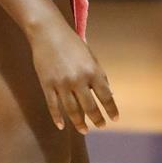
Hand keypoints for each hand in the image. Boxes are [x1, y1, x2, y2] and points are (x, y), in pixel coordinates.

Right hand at [29, 18, 118, 132]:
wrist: (47, 32)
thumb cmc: (71, 43)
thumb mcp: (90, 56)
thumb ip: (98, 74)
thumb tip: (107, 94)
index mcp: (92, 71)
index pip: (105, 96)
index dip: (111, 109)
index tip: (114, 119)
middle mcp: (78, 79)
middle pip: (90, 107)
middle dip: (97, 119)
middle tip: (101, 126)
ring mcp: (61, 83)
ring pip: (72, 110)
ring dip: (79, 123)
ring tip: (84, 130)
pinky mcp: (47, 84)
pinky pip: (53, 105)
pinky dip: (57, 117)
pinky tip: (61, 126)